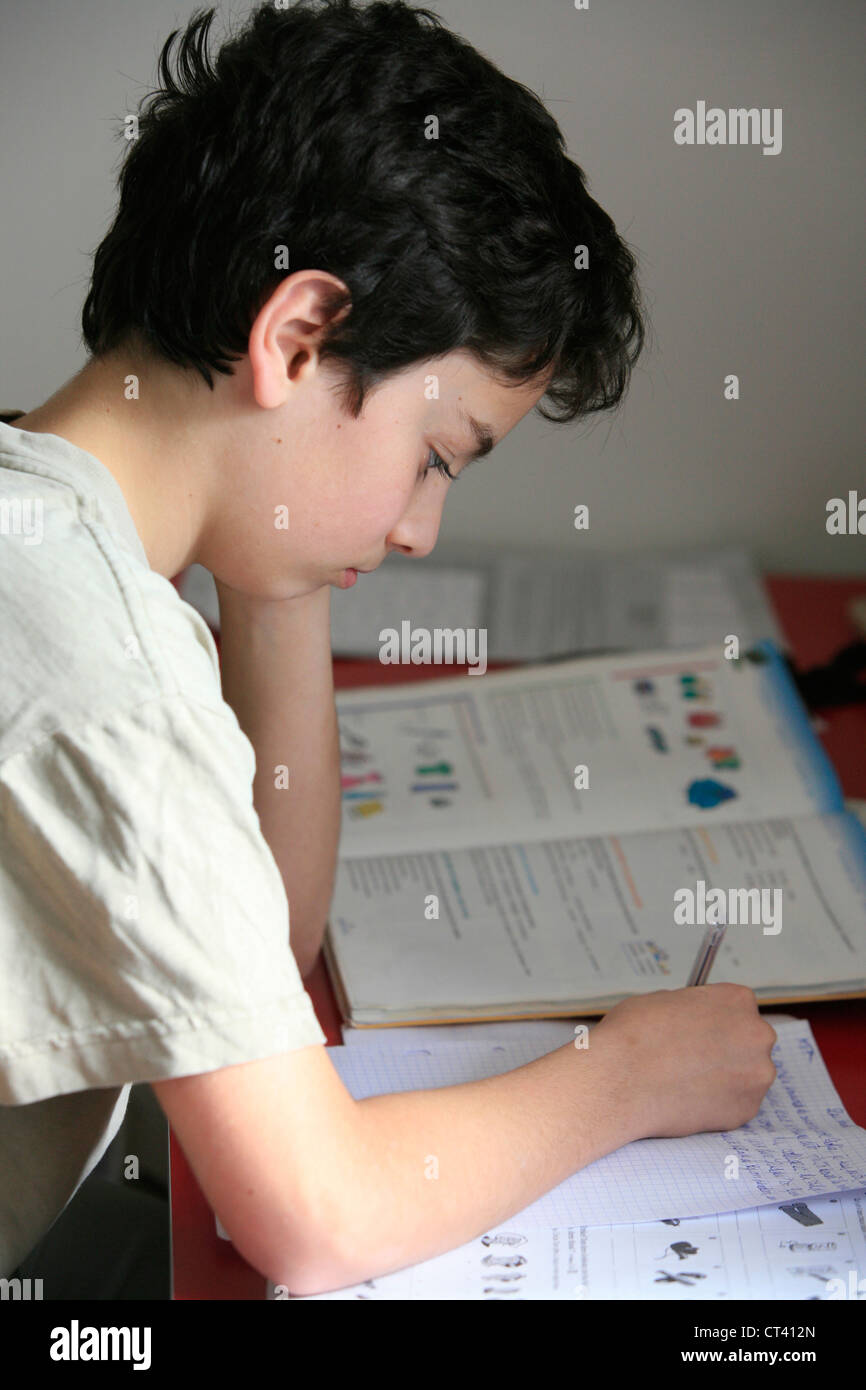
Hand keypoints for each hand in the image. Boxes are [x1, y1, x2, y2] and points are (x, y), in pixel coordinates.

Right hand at [589, 983, 777, 1140]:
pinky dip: (717, 1105)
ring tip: (687, 1081)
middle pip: (748, 1040)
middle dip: (726, 1049)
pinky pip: (736, 1104)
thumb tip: (691, 1019)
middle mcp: (756, 1034)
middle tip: (695, 1059)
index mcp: (737, 1000)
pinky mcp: (747, 1110)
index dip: (716, 1021)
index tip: (703, 1032)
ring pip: (746, 1075)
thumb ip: (688, 1008)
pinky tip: (689, 1099)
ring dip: (724, 1078)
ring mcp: (756, 1074)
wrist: (620, 1081)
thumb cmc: (633, 1038)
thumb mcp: (659, 1000)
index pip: (737, 1008)